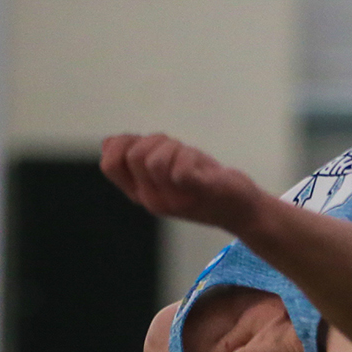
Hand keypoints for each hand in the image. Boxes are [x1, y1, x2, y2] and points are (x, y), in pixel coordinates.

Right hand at [101, 133, 264, 231]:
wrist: (243, 211)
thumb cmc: (204, 185)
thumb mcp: (166, 171)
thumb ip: (139, 159)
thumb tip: (108, 142)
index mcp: (141, 194)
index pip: (108, 165)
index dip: (122, 144)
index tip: (146, 142)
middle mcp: (153, 199)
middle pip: (133, 155)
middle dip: (154, 140)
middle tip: (177, 149)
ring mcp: (175, 199)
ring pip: (154, 159)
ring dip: (174, 147)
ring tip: (190, 156)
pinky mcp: (199, 192)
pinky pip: (180, 170)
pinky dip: (189, 157)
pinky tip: (201, 165)